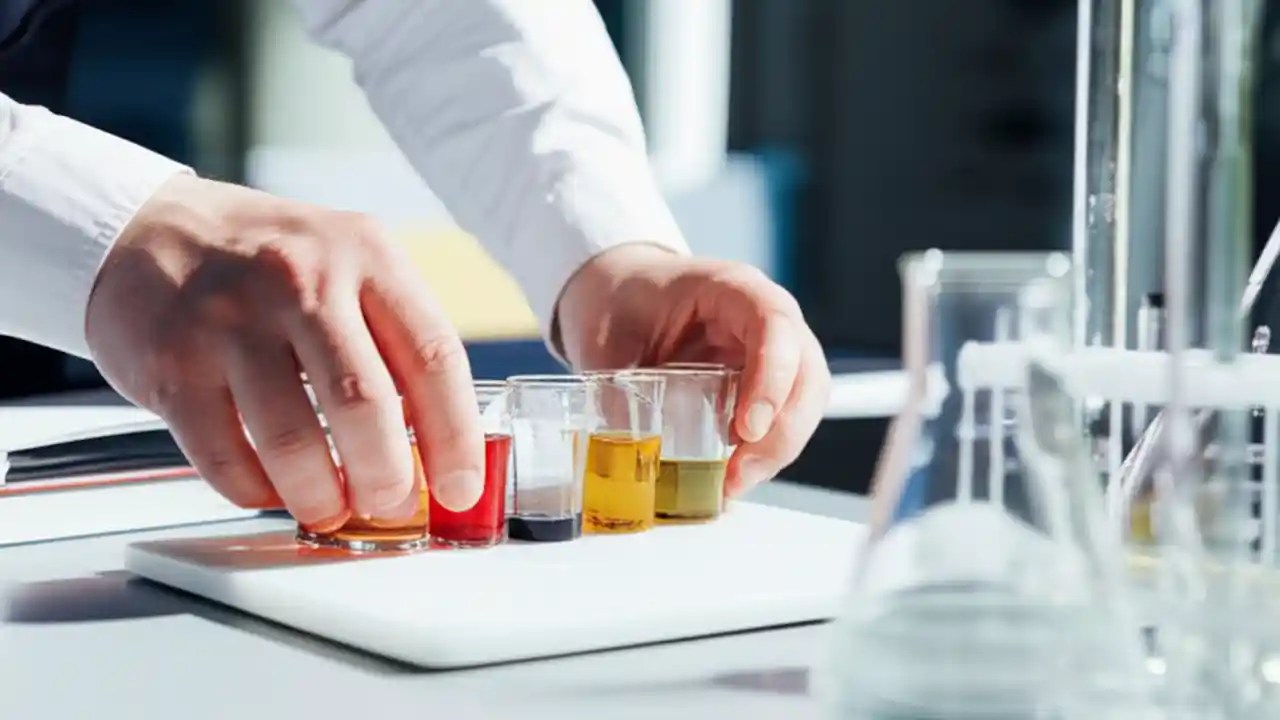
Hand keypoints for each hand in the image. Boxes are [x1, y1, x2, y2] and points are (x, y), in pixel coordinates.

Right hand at [86, 175, 483, 530]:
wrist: (149, 231)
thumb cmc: (269, 262)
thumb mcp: (350, 265)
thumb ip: (397, 340)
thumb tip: (438, 447)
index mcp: (367, 255)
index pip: (434, 356)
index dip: (455, 437)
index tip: (459, 488)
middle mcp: (302, 280)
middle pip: (364, 403)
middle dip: (386, 477)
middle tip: (390, 505)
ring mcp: (231, 320)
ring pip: (292, 441)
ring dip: (320, 496)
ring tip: (330, 508)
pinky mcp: (172, 364)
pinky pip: (223, 458)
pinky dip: (256, 492)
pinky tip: (271, 489)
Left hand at [557, 245, 829, 495]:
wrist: (618, 292)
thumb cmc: (621, 298)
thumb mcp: (606, 337)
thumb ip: (612, 388)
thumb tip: (623, 452)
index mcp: (731, 289)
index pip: (775, 324)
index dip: (771, 379)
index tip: (746, 429)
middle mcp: (764, 318)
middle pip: (805, 373)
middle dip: (781, 432)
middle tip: (740, 473)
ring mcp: (770, 351)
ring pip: (804, 401)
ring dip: (776, 450)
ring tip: (733, 484)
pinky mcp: (761, 383)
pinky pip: (782, 418)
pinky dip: (764, 452)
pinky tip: (732, 476)